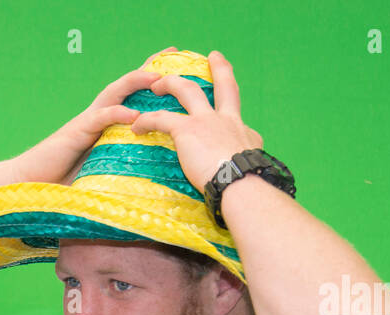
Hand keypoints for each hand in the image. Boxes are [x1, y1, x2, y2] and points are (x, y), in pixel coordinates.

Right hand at [11, 47, 180, 184]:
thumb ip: (117, 163)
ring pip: (113, 94)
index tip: (173, 70)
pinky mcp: (75, 133)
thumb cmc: (62, 181)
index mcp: (103, 125)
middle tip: (172, 54)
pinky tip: (132, 112)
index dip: (149, 81)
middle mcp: (95, 117)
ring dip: (135, 83)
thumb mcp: (99, 170)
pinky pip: (99, 119)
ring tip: (156, 78)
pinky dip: (116, 114)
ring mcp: (85, 123)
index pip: (129, 96)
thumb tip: (145, 174)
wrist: (29, 183)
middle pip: (124, 86)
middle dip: (148, 70)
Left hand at [130, 50, 263, 192]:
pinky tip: (136, 127)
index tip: (222, 65)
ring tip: (155, 86)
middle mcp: (224, 118)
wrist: (240, 183)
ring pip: (186, 89)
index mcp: (239, 127)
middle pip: (221, 84)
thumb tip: (247, 153)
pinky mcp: (187, 130)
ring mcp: (205, 121)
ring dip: (170, 83)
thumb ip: (246, 151)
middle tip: (211, 57)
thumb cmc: (247, 182)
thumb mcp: (252, 162)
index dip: (227, 80)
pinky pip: (160, 118)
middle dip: (218, 68)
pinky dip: (146, 120)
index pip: (233, 101)